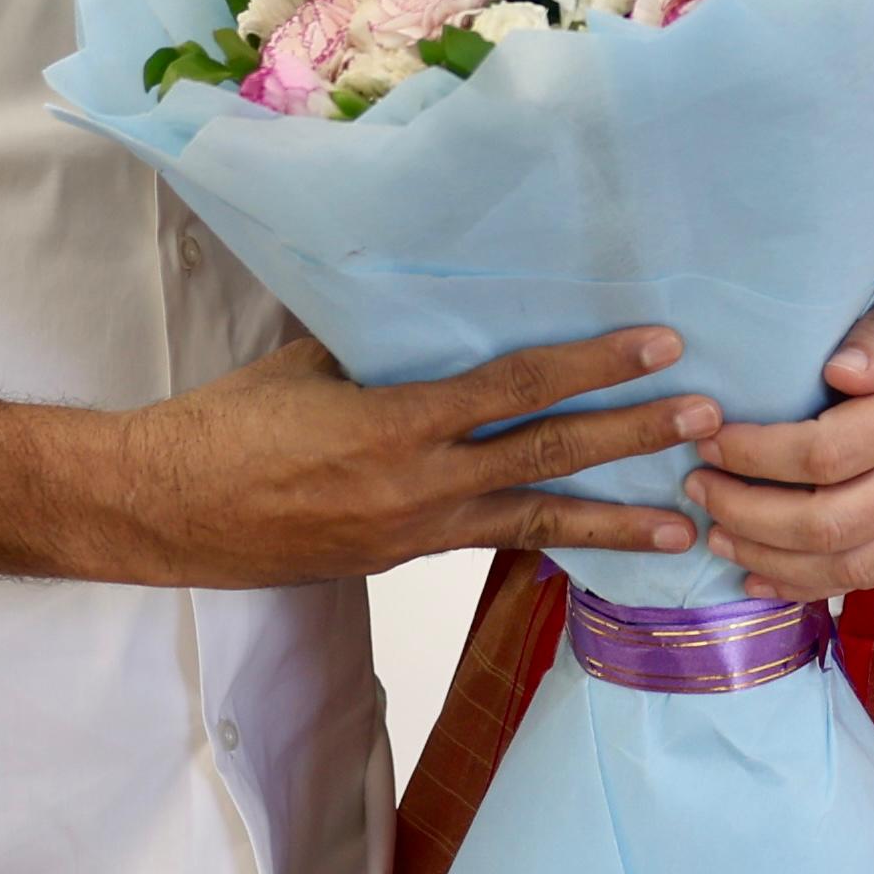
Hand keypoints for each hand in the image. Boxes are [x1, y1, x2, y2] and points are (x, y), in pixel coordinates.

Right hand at [99, 327, 713, 586]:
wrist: (168, 508)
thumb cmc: (230, 422)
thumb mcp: (311, 361)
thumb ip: (386, 346)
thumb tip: (444, 315)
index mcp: (399, 424)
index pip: (519, 387)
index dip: (593, 364)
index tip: (658, 345)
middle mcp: (421, 487)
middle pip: (549, 457)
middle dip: (633, 438)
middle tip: (706, 420)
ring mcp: (416, 532)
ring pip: (536, 522)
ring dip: (617, 521)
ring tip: (687, 527)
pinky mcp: (402, 559)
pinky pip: (492, 541)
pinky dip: (547, 538)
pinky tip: (591, 543)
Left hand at [684, 269, 873, 600]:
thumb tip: (833, 371)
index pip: (823, 453)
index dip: (756, 455)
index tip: (709, 438)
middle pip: (828, 521)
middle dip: (748, 512)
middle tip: (696, 486)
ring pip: (848, 564)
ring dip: (772, 558)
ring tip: (716, 533)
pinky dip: (814, 584)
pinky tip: (765, 574)